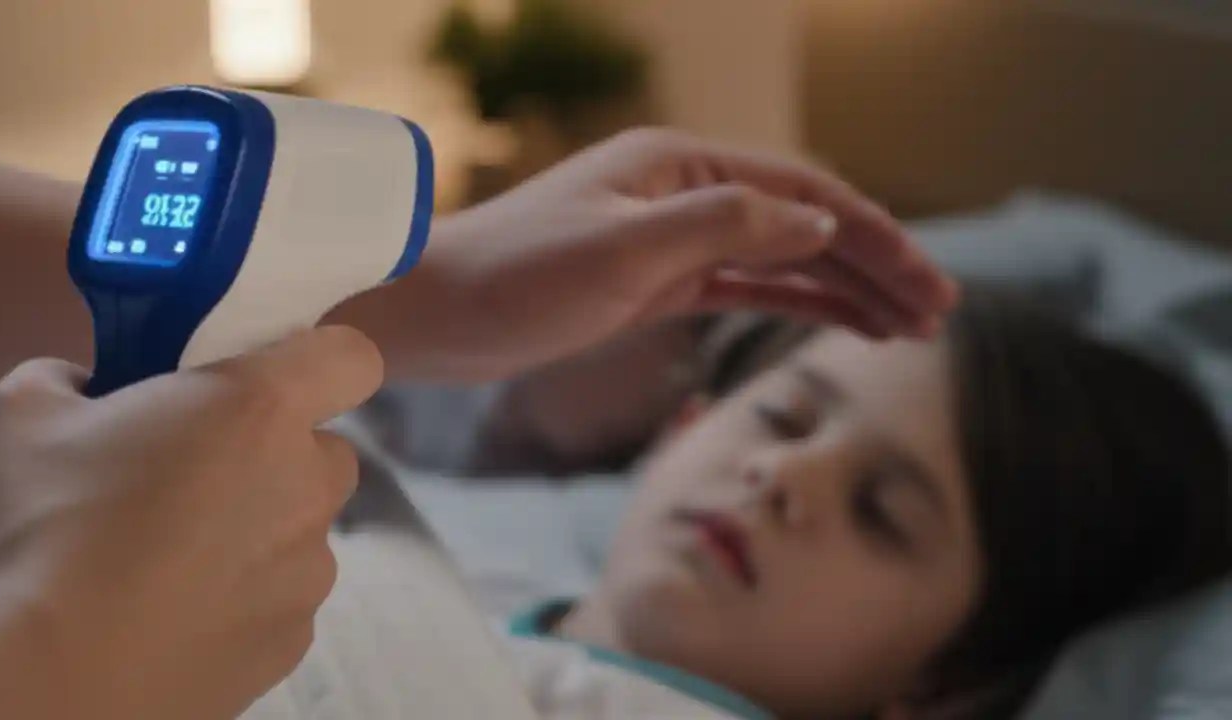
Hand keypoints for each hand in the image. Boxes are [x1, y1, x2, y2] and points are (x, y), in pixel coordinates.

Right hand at [0, 327, 382, 719]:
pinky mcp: (292, 642)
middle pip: (325, 451)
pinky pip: (281, 598)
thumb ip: (72, 380)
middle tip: (195, 471)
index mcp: (261, 412)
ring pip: (302, 530)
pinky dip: (245, 597)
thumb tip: (84, 387)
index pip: (351, 358)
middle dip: (275, 452)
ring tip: (170, 557)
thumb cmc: (37, 528)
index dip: (319, 359)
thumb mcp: (21, 417)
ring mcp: (307, 573)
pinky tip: (174, 612)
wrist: (38, 681)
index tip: (267, 374)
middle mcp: (305, 487)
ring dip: (258, 529)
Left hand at [334, 127, 957, 382]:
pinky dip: (796, 303)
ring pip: (782, 257)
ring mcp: (674, 239)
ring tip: (909, 326)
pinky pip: (745, 287)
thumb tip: (815, 219)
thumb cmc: (514, 276)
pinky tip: (841, 323)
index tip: (924, 279)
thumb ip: (723, 226)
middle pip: (803, 221)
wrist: (434, 314)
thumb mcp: (623, 249)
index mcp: (678, 164)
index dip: (869, 233)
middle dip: (873, 263)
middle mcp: (684, 192)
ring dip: (846, 287)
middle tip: (939, 311)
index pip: (800, 191)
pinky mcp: (657, 284)